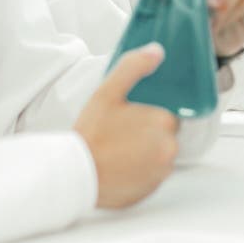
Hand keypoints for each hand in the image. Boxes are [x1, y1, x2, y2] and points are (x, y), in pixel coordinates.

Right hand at [74, 44, 178, 208]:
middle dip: (147, 130)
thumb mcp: (108, 91)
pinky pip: (151, 174)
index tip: (132, 114)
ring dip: (145, 150)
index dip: (149, 111)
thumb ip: (133, 67)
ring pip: (158, 154)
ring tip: (119, 147)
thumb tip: (156, 52)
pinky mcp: (150, 190)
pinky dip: (140, 169)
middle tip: (122, 129)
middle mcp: (168, 150)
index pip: (168, 112)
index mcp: (163, 123)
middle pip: (165, 133)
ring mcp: (160, 173)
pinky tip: (120, 162)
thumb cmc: (91, 134)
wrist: (75, 174)